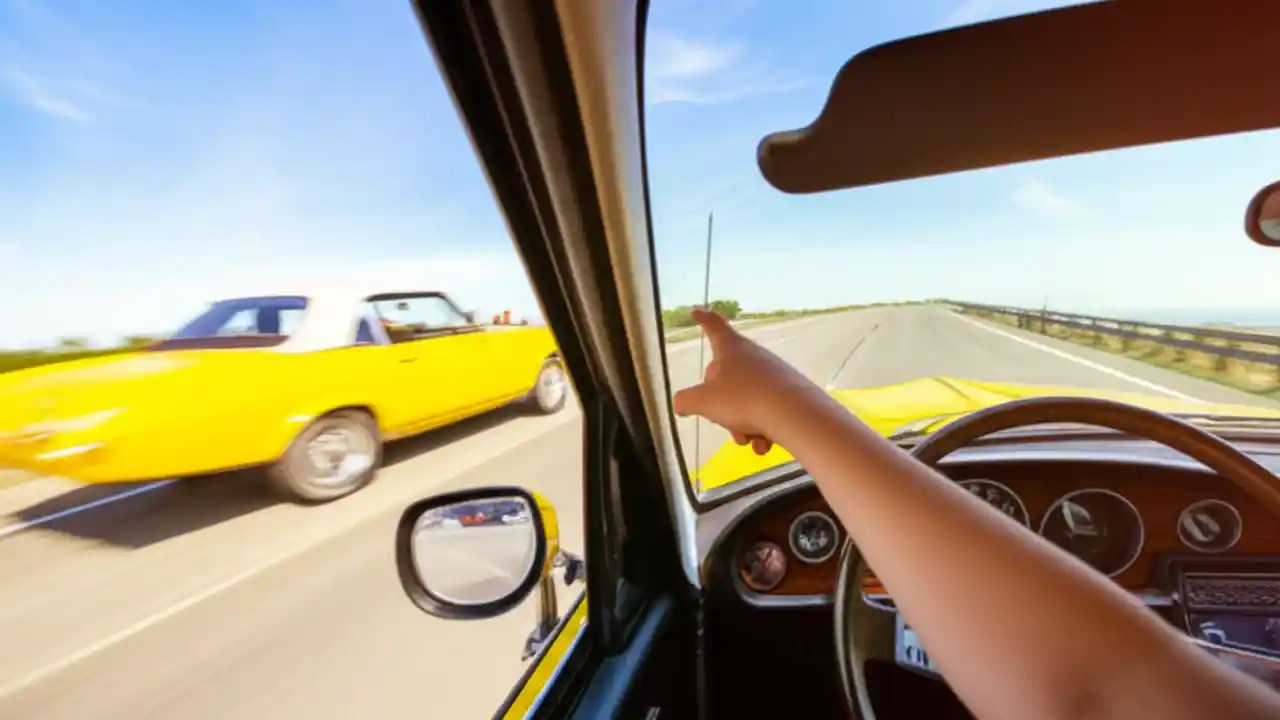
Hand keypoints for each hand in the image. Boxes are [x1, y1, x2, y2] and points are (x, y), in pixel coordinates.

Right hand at [673, 309, 818, 454]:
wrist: (795, 415)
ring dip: (741, 423)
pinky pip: (766, 411)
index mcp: (731, 348)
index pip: (713, 326)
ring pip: (745, 400)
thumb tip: (681, 402)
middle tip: (721, 418)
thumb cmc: (743, 400)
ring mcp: (773, 374)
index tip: (696, 312)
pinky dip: (762, 429)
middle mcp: (753, 356)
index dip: (703, 319)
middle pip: (726, 377)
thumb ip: (686, 401)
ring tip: (748, 438)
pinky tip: (765, 444)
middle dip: (720, 404)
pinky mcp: (790, 393)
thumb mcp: (704, 402)